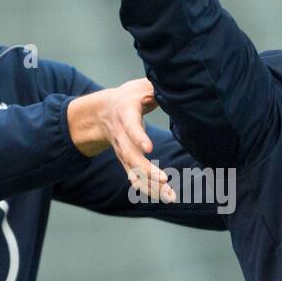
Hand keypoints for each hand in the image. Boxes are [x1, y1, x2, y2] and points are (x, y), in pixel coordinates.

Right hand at [66, 77, 177, 201]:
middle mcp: (121, 135)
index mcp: (125, 114)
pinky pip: (135, 177)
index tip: (149, 148)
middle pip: (130, 155)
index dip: (138, 137)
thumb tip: (178, 83)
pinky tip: (163, 197)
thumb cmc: (129, 97)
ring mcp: (122, 151)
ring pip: (133, 171)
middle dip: (146, 169)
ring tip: (170, 197)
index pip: (130, 127)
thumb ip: (155, 88)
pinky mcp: (126, 161)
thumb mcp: (141, 87)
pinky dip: (148, 189)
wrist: (104, 110)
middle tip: (164, 179)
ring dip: (150, 186)